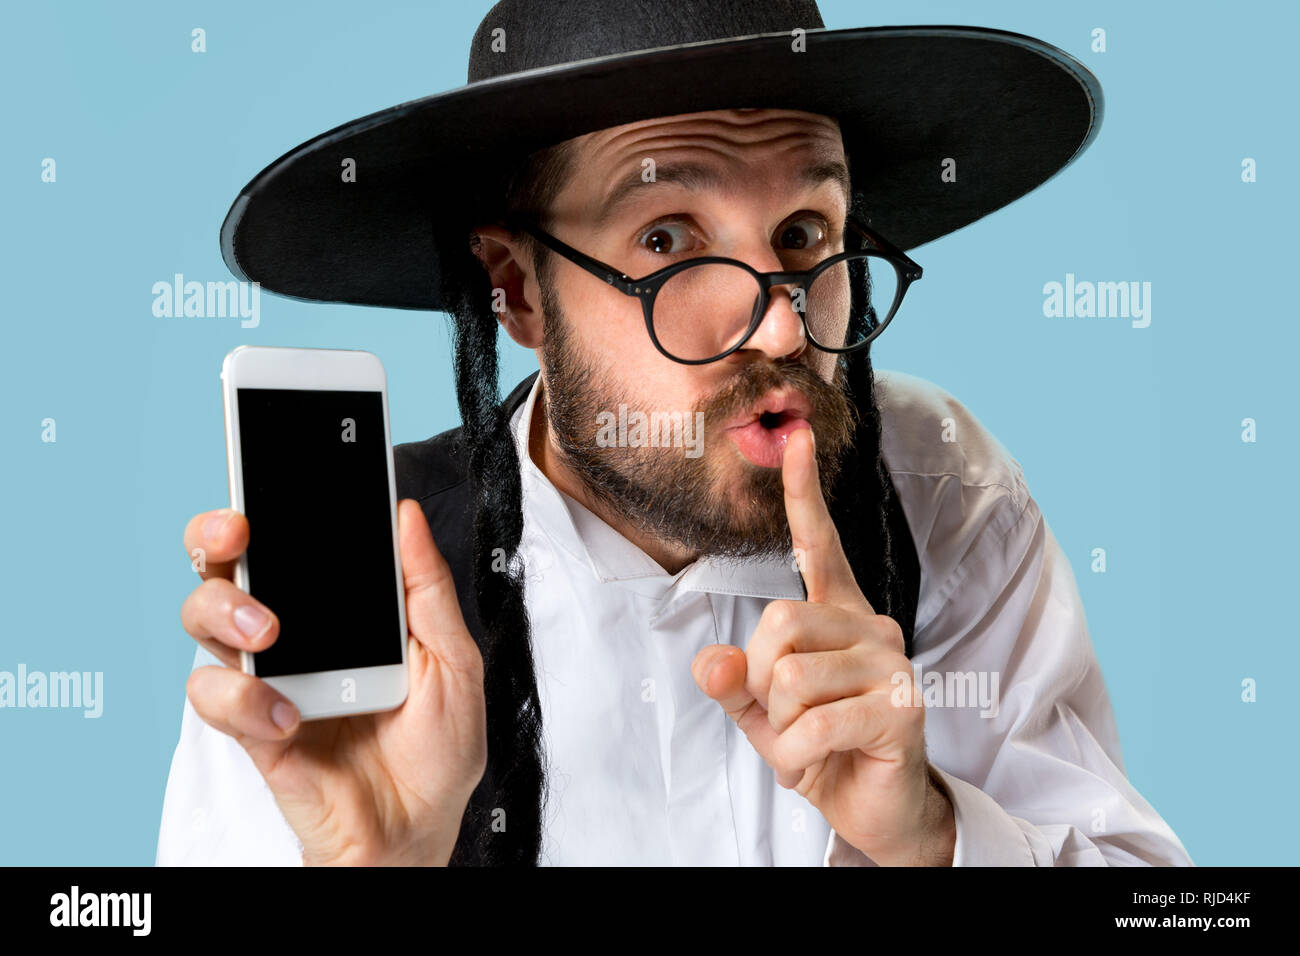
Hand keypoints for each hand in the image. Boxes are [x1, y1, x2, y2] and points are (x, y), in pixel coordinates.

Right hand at [179, 499, 486, 865]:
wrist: (418, 831)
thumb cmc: (436, 750)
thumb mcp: (454, 661)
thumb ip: (427, 590)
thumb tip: (406, 516)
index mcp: (342, 610)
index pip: (293, 544)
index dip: (271, 506)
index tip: (277, 480)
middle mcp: (295, 634)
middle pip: (227, 566)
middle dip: (215, 536)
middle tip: (239, 534)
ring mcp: (268, 677)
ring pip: (203, 618)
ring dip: (225, 610)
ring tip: (269, 630)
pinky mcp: (250, 726)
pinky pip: (214, 696)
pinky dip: (245, 700)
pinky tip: (289, 716)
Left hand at [691, 427, 954, 864]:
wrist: (875, 808)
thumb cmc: (822, 747)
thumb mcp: (762, 712)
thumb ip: (733, 681)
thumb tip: (710, 661)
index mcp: (837, 613)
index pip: (819, 543)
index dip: (803, 493)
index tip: (797, 438)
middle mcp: (870, 625)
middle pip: (777, 621)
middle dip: (758, 679)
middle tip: (780, 716)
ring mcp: (892, 663)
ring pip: (791, 677)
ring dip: (779, 727)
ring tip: (807, 742)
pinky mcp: (904, 707)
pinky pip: (815, 725)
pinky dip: (797, 755)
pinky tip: (820, 762)